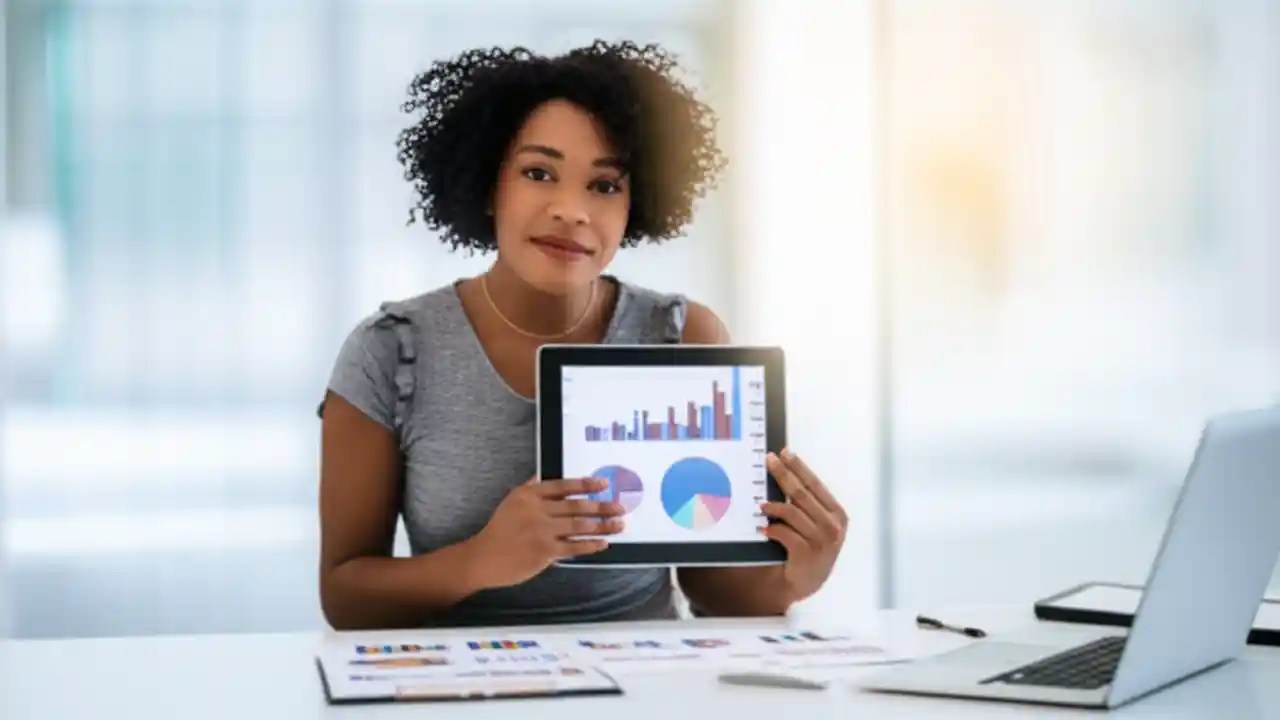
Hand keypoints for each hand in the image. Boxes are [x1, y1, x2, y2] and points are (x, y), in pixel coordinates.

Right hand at [468, 476, 624, 588]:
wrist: (484, 558)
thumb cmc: (499, 530)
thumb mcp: (511, 502)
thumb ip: (530, 489)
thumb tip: (542, 475)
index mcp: (529, 495)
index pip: (563, 486)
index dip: (586, 485)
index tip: (604, 485)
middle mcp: (537, 510)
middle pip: (576, 506)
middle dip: (601, 507)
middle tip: (619, 507)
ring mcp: (542, 531)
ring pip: (579, 526)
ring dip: (602, 525)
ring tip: (618, 525)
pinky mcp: (545, 551)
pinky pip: (574, 546)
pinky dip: (590, 544)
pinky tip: (603, 543)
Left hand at [759, 448, 847, 603]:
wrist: (803, 582)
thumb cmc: (807, 549)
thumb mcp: (814, 525)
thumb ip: (806, 505)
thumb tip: (784, 474)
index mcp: (837, 514)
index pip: (815, 484)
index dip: (799, 467)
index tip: (784, 453)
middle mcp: (833, 526)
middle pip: (803, 494)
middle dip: (784, 475)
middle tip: (769, 461)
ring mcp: (822, 540)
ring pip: (793, 512)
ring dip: (774, 506)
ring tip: (761, 504)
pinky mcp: (808, 554)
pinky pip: (786, 534)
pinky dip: (774, 529)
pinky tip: (765, 530)